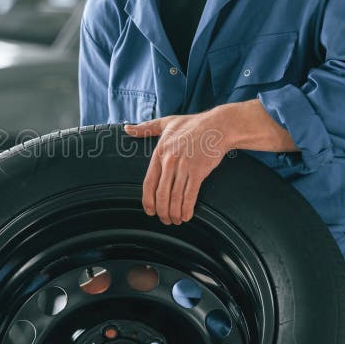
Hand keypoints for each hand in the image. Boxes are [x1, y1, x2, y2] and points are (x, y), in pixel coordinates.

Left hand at [123, 110, 230, 225]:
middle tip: (164, 220)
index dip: (148, 200)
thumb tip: (127, 129)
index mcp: (160, 152)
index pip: (149, 182)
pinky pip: (190, 195)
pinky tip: (186, 216)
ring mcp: (185, 167)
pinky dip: (187, 209)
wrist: (218, 126)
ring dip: (174, 213)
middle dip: (161, 211)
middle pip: (161, 193)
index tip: (149, 211)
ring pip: (175, 197)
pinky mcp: (199, 172)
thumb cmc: (192, 124)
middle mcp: (170, 161)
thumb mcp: (166, 123)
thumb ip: (146, 128)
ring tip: (175, 220)